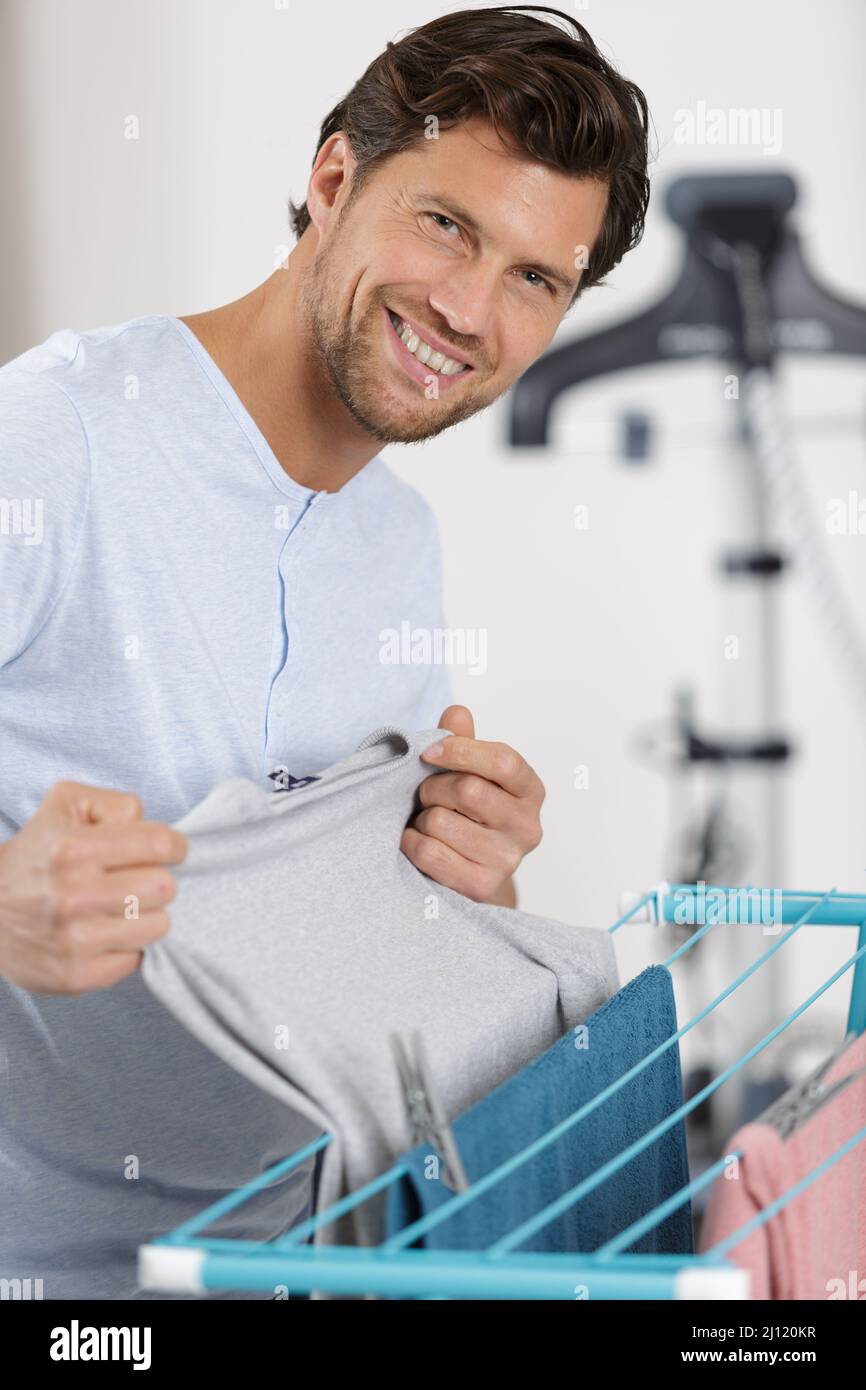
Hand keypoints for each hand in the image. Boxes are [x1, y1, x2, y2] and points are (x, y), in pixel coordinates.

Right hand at [0, 781, 187, 994]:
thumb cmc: (38, 854)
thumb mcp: (65, 806)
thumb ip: (114, 804)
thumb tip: (148, 825)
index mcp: (73, 848)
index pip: (159, 844)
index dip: (173, 846)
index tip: (166, 851)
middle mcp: (72, 895)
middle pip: (164, 886)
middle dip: (157, 880)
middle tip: (136, 881)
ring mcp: (74, 940)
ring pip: (158, 925)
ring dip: (147, 915)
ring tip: (122, 908)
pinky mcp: (75, 976)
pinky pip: (136, 960)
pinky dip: (127, 947)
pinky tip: (105, 934)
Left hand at [400, 706, 544, 903]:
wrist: (468, 869)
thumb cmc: (467, 812)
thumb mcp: (468, 771)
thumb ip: (462, 741)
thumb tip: (457, 713)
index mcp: (530, 790)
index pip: (502, 761)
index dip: (460, 751)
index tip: (428, 753)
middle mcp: (528, 827)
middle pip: (468, 790)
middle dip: (433, 787)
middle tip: (427, 795)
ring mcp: (507, 860)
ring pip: (441, 822)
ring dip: (422, 818)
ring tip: (429, 822)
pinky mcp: (480, 886)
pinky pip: (429, 852)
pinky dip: (412, 842)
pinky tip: (419, 841)